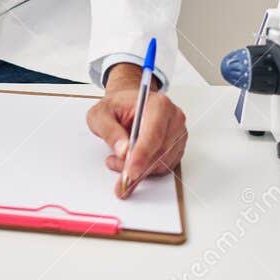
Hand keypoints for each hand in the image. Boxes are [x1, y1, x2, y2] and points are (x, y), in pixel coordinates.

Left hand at [86, 63, 187, 198]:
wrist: (129, 103)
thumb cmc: (115, 106)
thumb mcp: (99, 113)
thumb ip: (108, 130)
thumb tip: (122, 150)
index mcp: (158, 104)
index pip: (152, 135)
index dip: (140, 157)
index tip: (128, 173)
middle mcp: (174, 118)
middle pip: (159, 153)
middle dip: (135, 167)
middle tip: (116, 176)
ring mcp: (179, 134)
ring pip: (162, 164)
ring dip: (138, 170)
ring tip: (116, 161)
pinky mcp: (178, 147)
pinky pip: (164, 167)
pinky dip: (146, 170)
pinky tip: (129, 163)